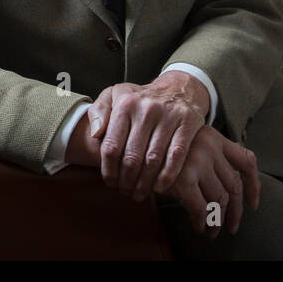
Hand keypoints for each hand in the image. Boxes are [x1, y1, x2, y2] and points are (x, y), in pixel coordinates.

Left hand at [86, 72, 208, 202]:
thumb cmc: (141, 98)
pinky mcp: (188, 123)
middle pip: (132, 157)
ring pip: (153, 160)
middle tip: (125, 191)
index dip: (109, 170)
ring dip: (144, 183)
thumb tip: (94, 134)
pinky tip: (160, 186)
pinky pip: (176, 156)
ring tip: (139, 193)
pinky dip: (167, 176)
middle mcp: (146, 109)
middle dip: (126, 181)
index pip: (112, 145)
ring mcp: (169, 115)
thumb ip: (98, 112)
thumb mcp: (114, 95)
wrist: (177, 88)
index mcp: (125, 104)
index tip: (110, 182)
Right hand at [166, 125, 260, 238]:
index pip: (247, 161)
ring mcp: (198, 161)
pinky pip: (201, 208)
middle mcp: (210, 146)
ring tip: (212, 230)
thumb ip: (207, 156)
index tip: (252, 203)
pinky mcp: (184, 178)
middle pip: (234, 186)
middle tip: (231, 226)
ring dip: (218, 221)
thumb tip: (227, 187)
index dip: (254, 185)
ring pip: (220, 199)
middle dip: (235, 211)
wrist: (130, 140)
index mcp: (215, 137)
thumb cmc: (157, 144)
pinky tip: (199, 227)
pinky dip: (202, 222)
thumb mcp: (186, 141)